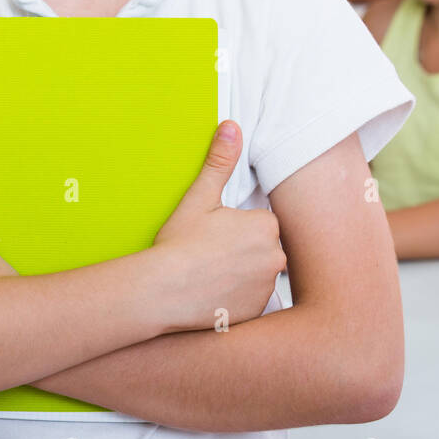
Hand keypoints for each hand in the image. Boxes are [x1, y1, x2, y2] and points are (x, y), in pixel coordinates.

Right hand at [152, 121, 286, 330]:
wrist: (162, 292)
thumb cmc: (179, 244)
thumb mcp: (199, 198)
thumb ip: (220, 163)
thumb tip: (231, 127)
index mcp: (266, 225)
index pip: (260, 222)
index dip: (235, 227)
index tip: (214, 234)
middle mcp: (276, 256)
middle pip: (263, 248)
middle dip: (243, 250)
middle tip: (210, 255)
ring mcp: (268, 286)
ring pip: (259, 273)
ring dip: (242, 274)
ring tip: (211, 275)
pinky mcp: (258, 311)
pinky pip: (253, 299)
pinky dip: (239, 297)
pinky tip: (215, 294)